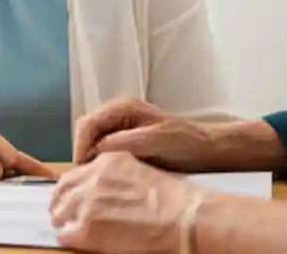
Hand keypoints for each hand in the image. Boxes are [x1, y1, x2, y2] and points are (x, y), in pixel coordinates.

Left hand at [50, 151, 202, 253]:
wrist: (184, 219)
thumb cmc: (175, 201)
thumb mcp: (140, 172)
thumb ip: (116, 177)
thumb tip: (104, 193)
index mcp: (107, 161)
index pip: (75, 173)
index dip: (72, 189)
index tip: (72, 198)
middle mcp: (93, 178)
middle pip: (62, 191)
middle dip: (62, 203)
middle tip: (64, 215)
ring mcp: (87, 202)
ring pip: (59, 212)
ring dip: (64, 222)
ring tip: (70, 230)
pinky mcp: (87, 228)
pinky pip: (65, 234)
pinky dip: (69, 239)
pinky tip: (77, 241)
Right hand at [72, 97, 215, 170]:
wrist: (206, 149)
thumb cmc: (184, 143)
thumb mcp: (154, 141)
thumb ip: (123, 142)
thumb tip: (95, 150)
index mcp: (122, 106)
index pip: (87, 124)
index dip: (80, 148)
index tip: (81, 172)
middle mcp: (116, 111)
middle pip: (85, 130)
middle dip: (82, 153)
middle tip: (85, 179)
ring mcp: (119, 124)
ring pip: (91, 140)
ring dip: (90, 158)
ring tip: (94, 179)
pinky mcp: (124, 137)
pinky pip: (102, 147)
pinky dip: (99, 161)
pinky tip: (105, 175)